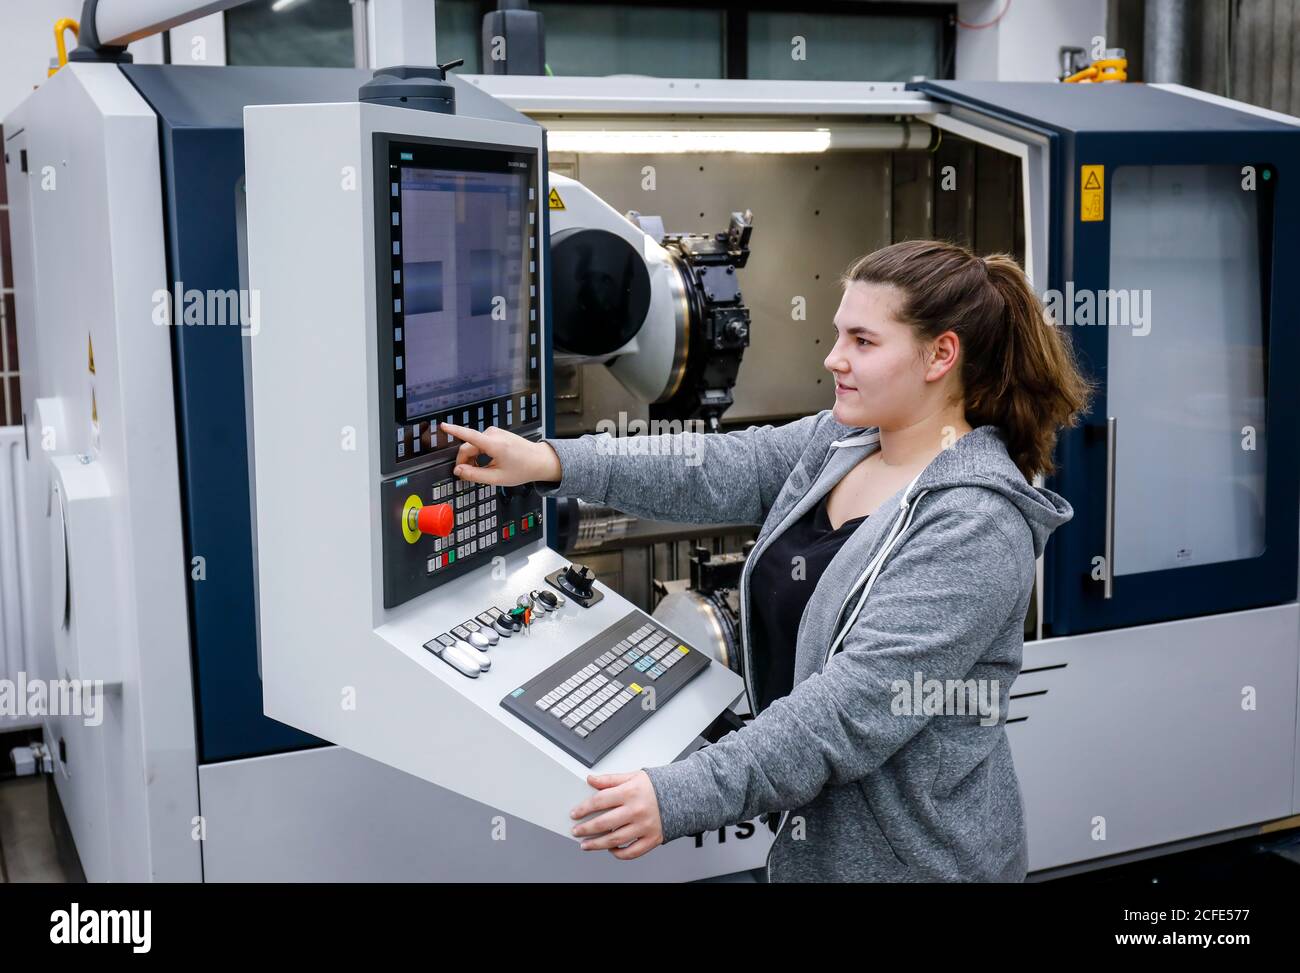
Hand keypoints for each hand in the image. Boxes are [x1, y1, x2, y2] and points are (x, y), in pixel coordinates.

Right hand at [441, 422, 561, 487]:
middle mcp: (494, 434)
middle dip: (464, 460)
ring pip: (473, 445)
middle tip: (467, 475)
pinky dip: (478, 453)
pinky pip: (480, 442)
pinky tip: (486, 463)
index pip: (469, 435)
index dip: (454, 430)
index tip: (442, 425)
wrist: (539, 460)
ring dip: (472, 458)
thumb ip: (475, 475)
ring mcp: (495, 432)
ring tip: (482, 470)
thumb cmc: (523, 469)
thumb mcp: (497, 478)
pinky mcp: (496, 433)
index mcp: (495, 445)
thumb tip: (458, 470)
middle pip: (468, 446)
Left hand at [570, 771, 664, 859]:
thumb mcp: (633, 776)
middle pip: (604, 823)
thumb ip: (610, 779)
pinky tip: (610, 849)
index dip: (584, 809)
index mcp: (630, 793)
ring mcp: (644, 827)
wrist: (683, 795)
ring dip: (596, 844)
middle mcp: (636, 810)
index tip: (575, 814)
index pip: (599, 801)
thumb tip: (591, 780)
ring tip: (586, 845)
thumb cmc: (657, 786)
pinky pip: (632, 852)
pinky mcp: (652, 839)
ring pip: (615, 840)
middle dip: (586, 829)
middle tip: (576, 831)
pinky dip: (619, 854)